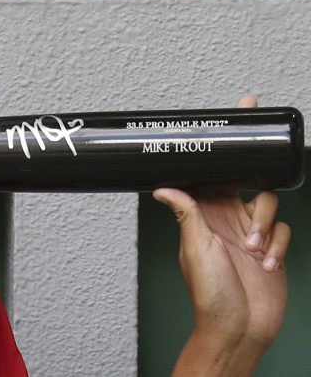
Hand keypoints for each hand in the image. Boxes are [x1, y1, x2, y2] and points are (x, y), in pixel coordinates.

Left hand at [154, 95, 290, 374]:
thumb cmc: (210, 294)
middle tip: (266, 141)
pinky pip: (281, 231)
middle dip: (256, 163)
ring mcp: (249, 232)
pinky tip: (266, 261)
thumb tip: (163, 186)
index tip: (232, 116)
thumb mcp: (195, 248)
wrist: (238, 328)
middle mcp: (225, 217)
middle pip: (244, 177)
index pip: (211, 170)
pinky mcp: (269, 247)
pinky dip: (276, 244)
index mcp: (203, 212)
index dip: (221, 146)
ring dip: (264, 222)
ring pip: (267, 203)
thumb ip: (187, 215)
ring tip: (253, 247)